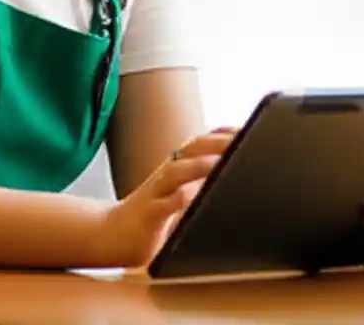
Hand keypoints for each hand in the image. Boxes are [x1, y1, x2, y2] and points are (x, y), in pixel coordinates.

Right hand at [97, 128, 235, 267]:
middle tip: (244, 137)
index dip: (225, 133)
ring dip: (199, 165)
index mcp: (177, 166)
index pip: (202, 142)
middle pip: (192, 148)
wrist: (112, 234)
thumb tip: (236, 173)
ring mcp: (156, 192)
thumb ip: (202, 181)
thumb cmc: (154, 213)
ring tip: (221, 162)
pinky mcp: (148, 215)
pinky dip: (178, 199)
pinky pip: (162, 205)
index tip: (251, 128)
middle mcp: (167, 174)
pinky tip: (191, 196)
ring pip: (176, 171)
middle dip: (217, 142)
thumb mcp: (180, 192)